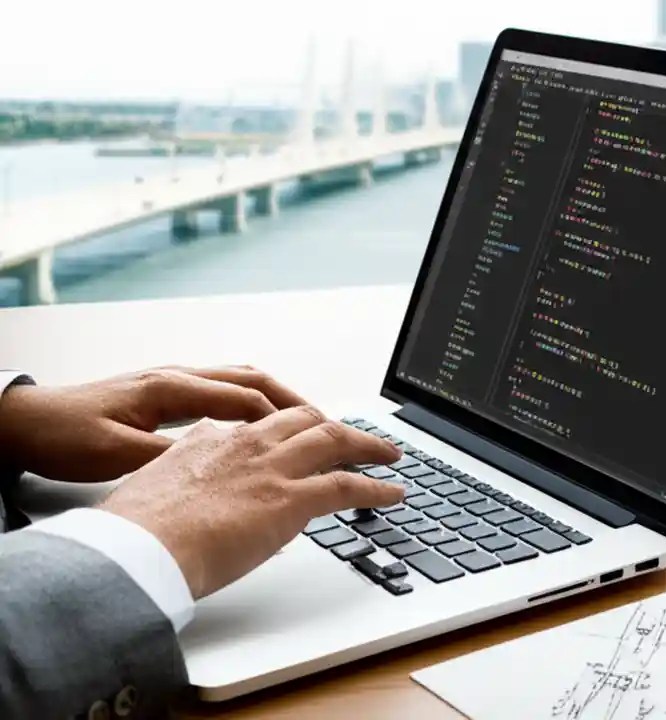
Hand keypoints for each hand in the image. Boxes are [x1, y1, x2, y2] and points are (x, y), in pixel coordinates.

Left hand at [0, 365, 307, 482]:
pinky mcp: (166, 395)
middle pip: (258, 383)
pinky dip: (256, 407)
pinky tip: (264, 429)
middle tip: (339, 430)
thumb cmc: (64, 435)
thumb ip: (175, 460)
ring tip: (313, 427)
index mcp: (174, 389)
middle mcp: (180, 378)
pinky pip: (226, 393)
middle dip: (303, 404)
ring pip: (244, 384)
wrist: (24, 420)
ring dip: (282, 402)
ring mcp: (175, 383)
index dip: (294, 421)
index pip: (251, 400)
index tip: (326, 441)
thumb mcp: (119, 456)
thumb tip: (224, 475)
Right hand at [101, 406, 403, 598]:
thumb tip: (194, 496)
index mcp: (209, 440)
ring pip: (334, 440)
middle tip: (354, 439)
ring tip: (389, 455)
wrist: (138, 548)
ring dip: (368, 447)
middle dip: (335, 427)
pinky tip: (394, 494)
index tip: (301, 436)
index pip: (261, 425)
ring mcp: (272, 469)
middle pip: (305, 420)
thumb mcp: (151, 489)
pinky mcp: (291, 499)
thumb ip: (180, 480)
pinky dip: (377, 487)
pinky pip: (349, 485)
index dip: (288, 430)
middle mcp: (246, 444)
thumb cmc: (135, 532)